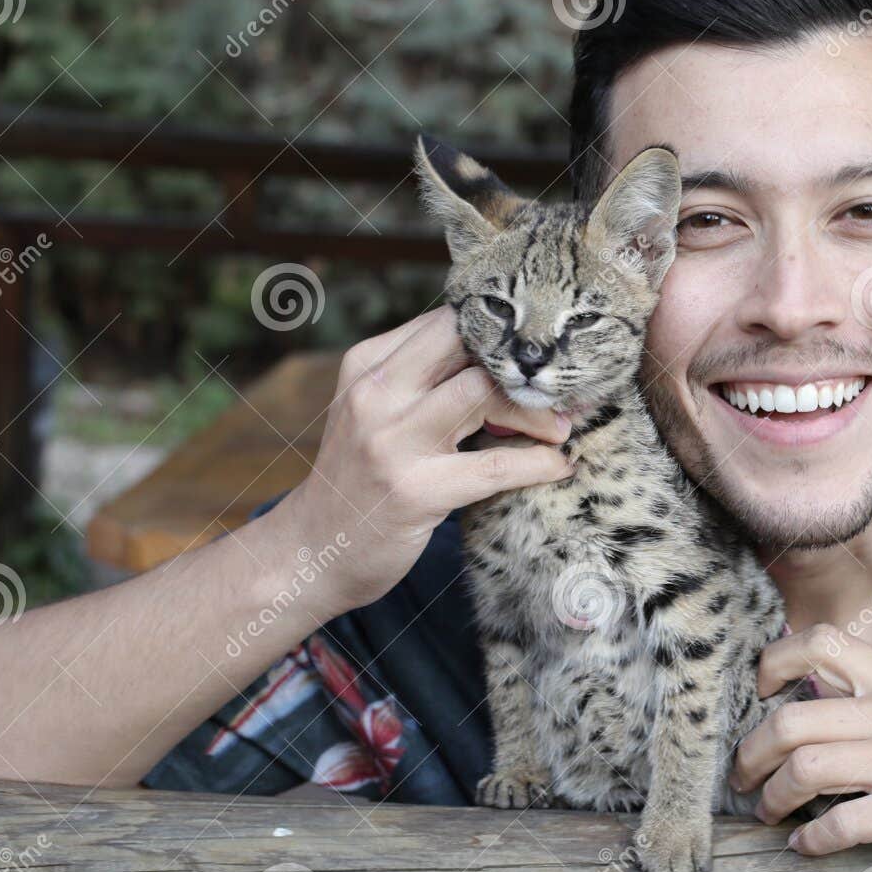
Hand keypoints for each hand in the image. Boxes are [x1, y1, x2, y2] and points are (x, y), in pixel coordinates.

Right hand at [277, 306, 574, 613]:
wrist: (310, 549)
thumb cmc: (360, 476)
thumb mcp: (375, 410)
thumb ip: (423, 377)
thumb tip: (502, 354)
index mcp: (368, 364)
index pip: (448, 321)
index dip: (502, 335)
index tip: (537, 356)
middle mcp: (376, 394)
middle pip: (468, 343)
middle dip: (521, 363)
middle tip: (557, 389)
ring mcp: (392, 442)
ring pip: (485, 393)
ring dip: (537, 412)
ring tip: (561, 429)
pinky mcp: (415, 492)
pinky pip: (495, 466)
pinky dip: (538, 463)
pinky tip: (558, 466)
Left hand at [728, 625, 871, 859]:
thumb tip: (821, 704)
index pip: (820, 642)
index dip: (773, 663)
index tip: (758, 695)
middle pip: (792, 719)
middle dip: (751, 753)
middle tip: (743, 777)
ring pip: (807, 769)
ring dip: (773, 799)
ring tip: (768, 814)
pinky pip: (844, 823)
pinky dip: (812, 841)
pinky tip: (808, 848)